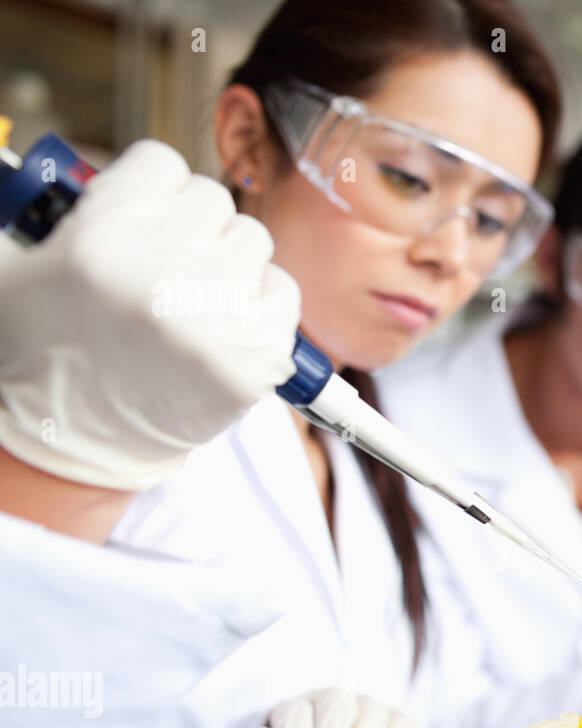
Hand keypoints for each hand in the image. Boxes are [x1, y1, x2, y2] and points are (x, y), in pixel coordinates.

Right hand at [0, 139, 299, 490]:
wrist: (74, 441)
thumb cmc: (48, 352)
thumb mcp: (28, 265)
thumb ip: (82, 209)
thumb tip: (142, 179)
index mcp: (102, 234)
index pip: (163, 162)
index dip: (155, 190)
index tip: (149, 218)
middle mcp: (164, 268)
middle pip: (213, 201)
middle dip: (193, 229)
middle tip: (166, 270)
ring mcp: (215, 314)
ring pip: (253, 243)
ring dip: (228, 266)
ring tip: (190, 304)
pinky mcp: (255, 356)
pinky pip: (283, 293)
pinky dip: (262, 306)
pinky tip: (224, 328)